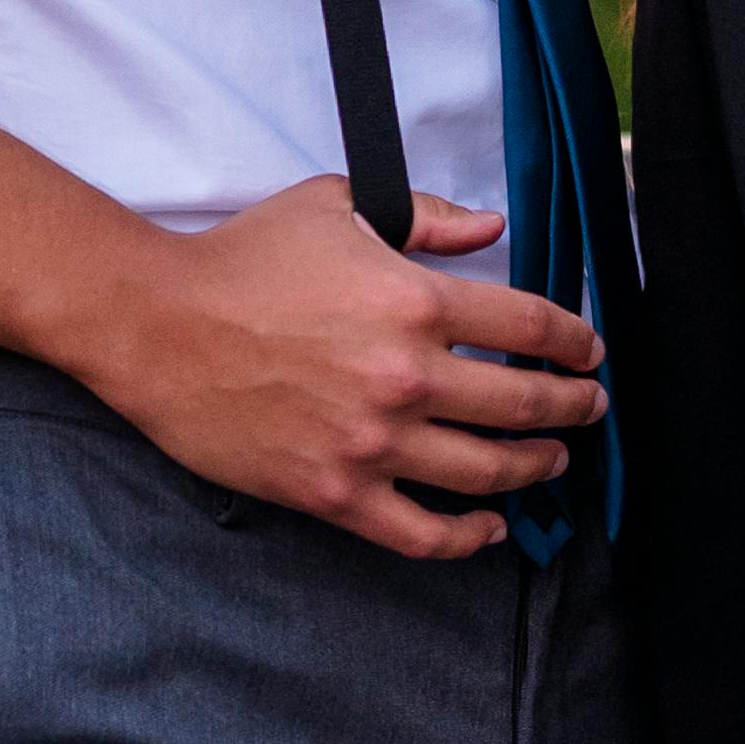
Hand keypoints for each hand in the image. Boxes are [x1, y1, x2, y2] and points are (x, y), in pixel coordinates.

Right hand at [89, 178, 605, 558]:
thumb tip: (495, 227)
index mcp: (414, 302)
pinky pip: (422, 531)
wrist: (156, 325)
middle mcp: (405, 377)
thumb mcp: (337, 208)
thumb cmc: (241, 260)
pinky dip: (467, 535)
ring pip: (486, 471)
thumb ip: (426, 218)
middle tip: (588, 408)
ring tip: (552, 460)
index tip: (588, 351)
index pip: (530, 325)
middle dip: (571, 407)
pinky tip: (489, 527)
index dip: (573, 341)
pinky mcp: (336, 492)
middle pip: (523, 403)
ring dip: (534, 467)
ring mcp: (373, 443)